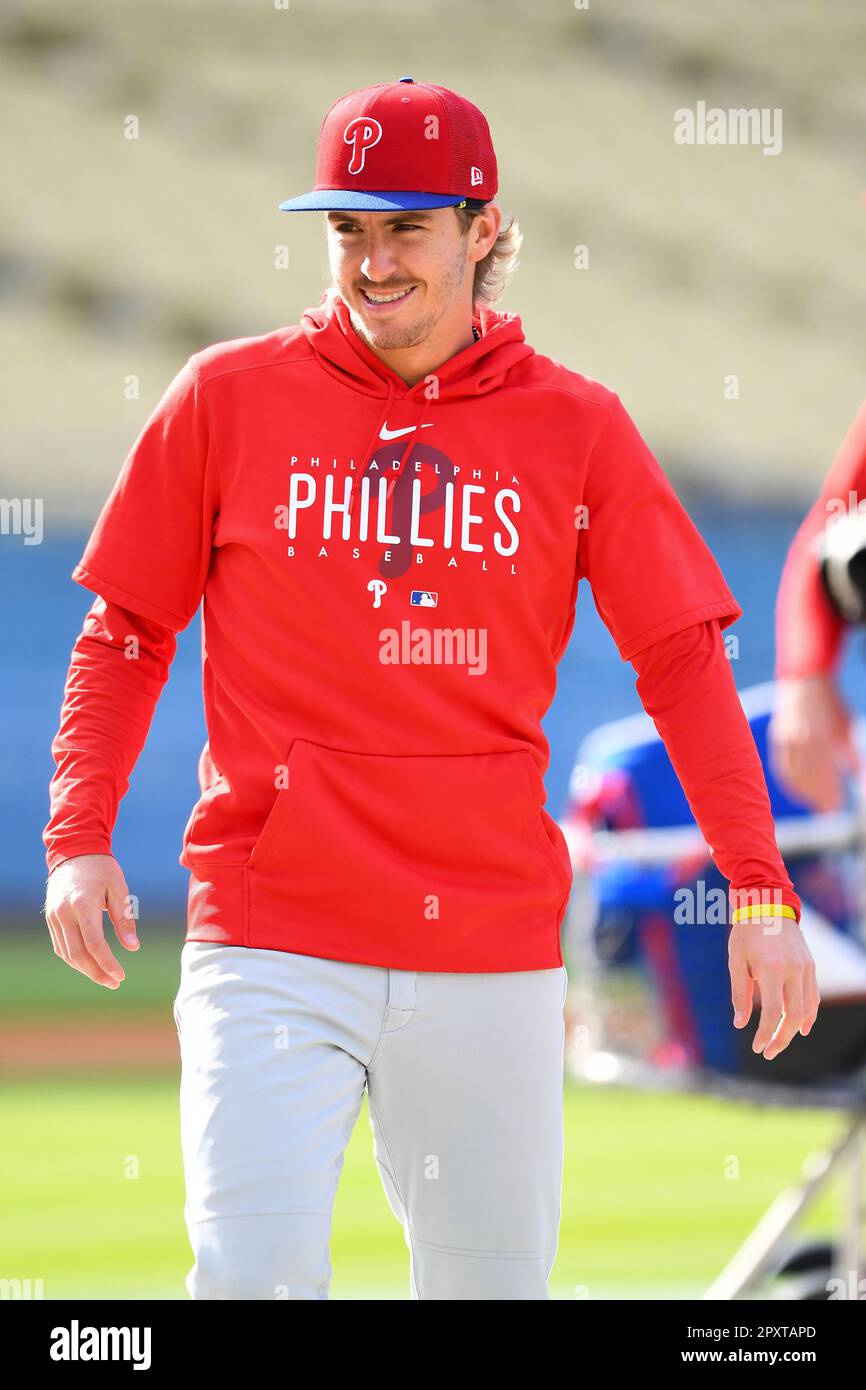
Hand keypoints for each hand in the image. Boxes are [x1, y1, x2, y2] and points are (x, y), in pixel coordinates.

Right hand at [43, 854, 139, 988]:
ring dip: (85, 969)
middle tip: (115, 983)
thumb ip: (124, 919)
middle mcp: (64, 912)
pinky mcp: (50, 918)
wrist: (74, 851)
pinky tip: (89, 964)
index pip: (94, 943)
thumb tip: (133, 948)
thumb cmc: (101, 868)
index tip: (121, 976)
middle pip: (77, 954)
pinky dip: (74, 958)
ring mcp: (54, 916)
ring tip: (105, 977)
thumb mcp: (118, 889)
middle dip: (96, 972)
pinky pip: (60, 945)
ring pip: (67, 953)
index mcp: (83, 903)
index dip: (107, 963)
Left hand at [729, 917, 819, 1059]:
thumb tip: (741, 1023)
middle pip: (793, 1016)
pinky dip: (808, 1015)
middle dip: (781, 1039)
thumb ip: (739, 993)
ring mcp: (805, 969)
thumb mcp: (736, 961)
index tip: (757, 1047)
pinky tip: (800, 1028)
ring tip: (779, 1042)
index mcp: (771, 968)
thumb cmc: (746, 934)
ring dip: (794, 1030)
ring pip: (807, 1009)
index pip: (772, 1012)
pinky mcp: (810, 967)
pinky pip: (813, 997)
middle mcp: (793, 970)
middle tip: (768, 1052)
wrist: (768, 905)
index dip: (765, 1034)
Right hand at [768, 673, 857, 810]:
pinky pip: (782, 766)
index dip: (829, 792)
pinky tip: (800, 792)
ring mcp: (785, 738)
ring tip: (817, 804)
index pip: (823, 773)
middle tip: (829, 810)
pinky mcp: (777, 738)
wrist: (806, 678)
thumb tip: (856, 780)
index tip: (838, 807)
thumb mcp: (846, 727)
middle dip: (819, 796)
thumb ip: (851, 755)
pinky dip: (791, 782)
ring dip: (805, 792)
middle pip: (808, 776)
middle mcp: (798, 739)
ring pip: (794, 773)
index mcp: (818, 736)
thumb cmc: (831, 703)